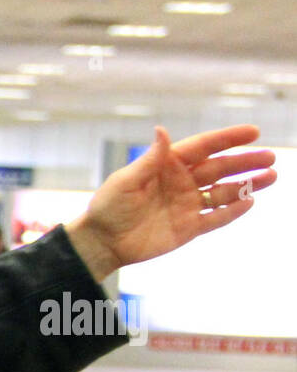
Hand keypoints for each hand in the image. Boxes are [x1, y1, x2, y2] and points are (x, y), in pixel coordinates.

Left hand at [65, 124, 276, 280]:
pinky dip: (232, 211)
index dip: (228, 139)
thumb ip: (150, 159)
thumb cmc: (108, 207)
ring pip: (223, 192)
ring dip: (246, 185)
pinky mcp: (188, 228)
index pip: (204, 147)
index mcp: (168, 165)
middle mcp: (182, 182)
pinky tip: (249, 202)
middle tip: (270, 157)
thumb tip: (162, 129)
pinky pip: (215, 218)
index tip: (253, 132)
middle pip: (220, 168)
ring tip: (271, 177)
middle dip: (245, 162)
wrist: (101, 242)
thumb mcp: (126, 180)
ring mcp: (186, 205)